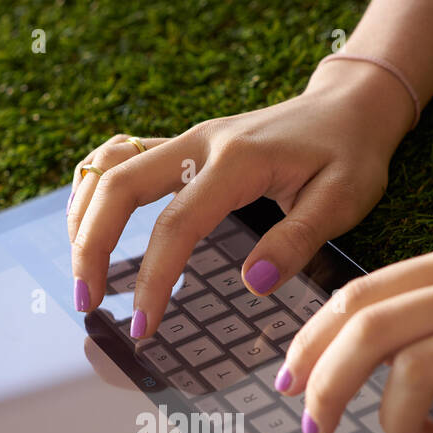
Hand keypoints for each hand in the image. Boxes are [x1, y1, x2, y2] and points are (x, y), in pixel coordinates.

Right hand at [66, 59, 414, 336]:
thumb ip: (298, 240)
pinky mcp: (183, 146)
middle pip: (118, 187)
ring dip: (83, 216)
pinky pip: (120, 155)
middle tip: (86, 302)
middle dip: (91, 246)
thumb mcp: (344, 199)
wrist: (350, 106)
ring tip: (82, 271)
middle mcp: (200, 143)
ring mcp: (187, 140)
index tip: (143, 326)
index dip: (152, 279)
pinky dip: (94, 188)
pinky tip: (89, 224)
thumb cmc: (350, 154)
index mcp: (237, 161)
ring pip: (108, 166)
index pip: (175, 225)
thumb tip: (254, 283)